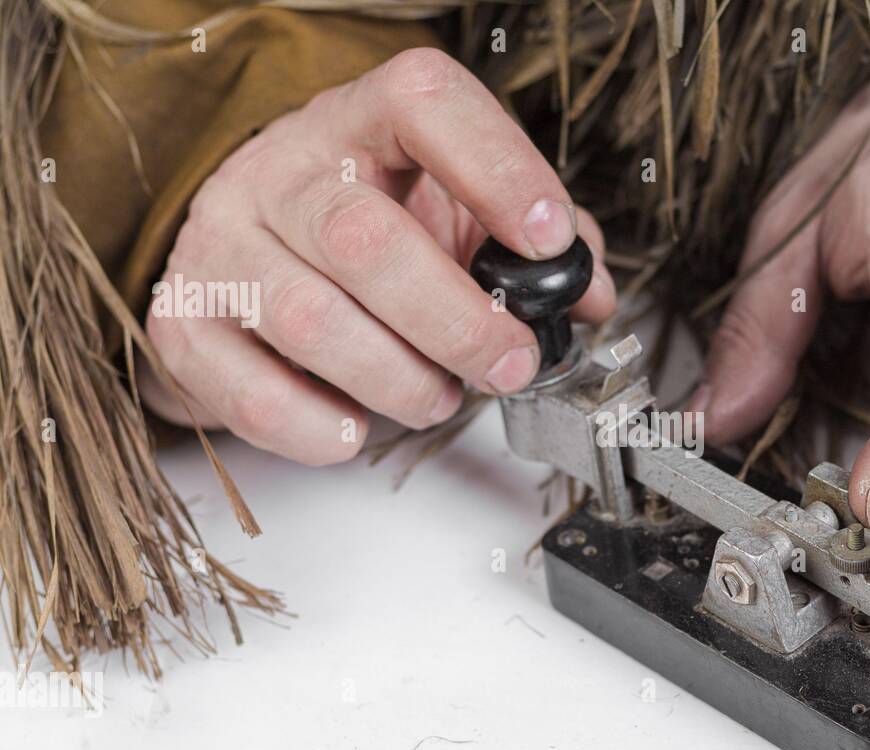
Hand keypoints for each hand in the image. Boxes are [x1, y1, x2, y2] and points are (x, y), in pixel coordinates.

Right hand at [141, 48, 615, 464]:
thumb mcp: (453, 213)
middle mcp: (282, 173)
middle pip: (366, 238)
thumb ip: (531, 246)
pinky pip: (251, 393)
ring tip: (437, 396)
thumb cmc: (369, 232)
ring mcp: (221, 243)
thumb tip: (590, 296)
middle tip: (510, 364)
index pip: (425, 106)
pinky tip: (356, 426)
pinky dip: (320, 427)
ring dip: (399, 381)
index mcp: (361, 125)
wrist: (250, 256)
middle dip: (458, 321)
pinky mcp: (183, 323)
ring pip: (313, 321)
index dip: (499, 171)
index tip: (550, 241)